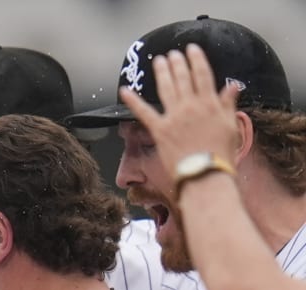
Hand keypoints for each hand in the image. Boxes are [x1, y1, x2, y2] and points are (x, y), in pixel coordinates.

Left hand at [120, 44, 242, 180]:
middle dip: (177, 63)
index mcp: (211, 104)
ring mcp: (174, 117)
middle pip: (183, 78)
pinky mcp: (159, 130)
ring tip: (157, 61)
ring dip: (161, 73)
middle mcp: (191, 106)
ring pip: (166, 88)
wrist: (206, 174)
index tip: (192, 49)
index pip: (203, 75)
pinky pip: (143, 112)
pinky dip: (133, 101)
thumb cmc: (221, 154)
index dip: (196, 60)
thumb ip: (228, 104)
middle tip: (171, 53)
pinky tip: (124, 90)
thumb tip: (233, 86)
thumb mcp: (231, 126)